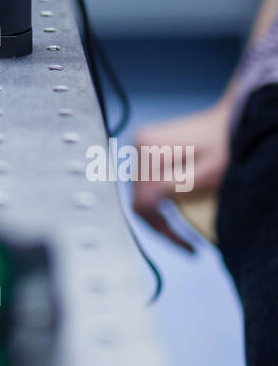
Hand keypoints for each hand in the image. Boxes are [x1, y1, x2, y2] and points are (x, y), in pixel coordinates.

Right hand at [131, 96, 232, 250]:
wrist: (228, 123)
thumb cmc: (224, 145)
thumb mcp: (203, 173)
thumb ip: (172, 187)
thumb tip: (146, 203)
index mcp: (149, 149)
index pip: (142, 200)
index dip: (160, 227)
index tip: (182, 242)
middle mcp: (139, 146)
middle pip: (138, 198)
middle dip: (158, 223)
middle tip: (182, 241)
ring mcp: (141, 147)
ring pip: (140, 193)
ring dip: (157, 213)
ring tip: (178, 229)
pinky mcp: (147, 151)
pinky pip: (145, 184)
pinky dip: (157, 201)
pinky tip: (172, 210)